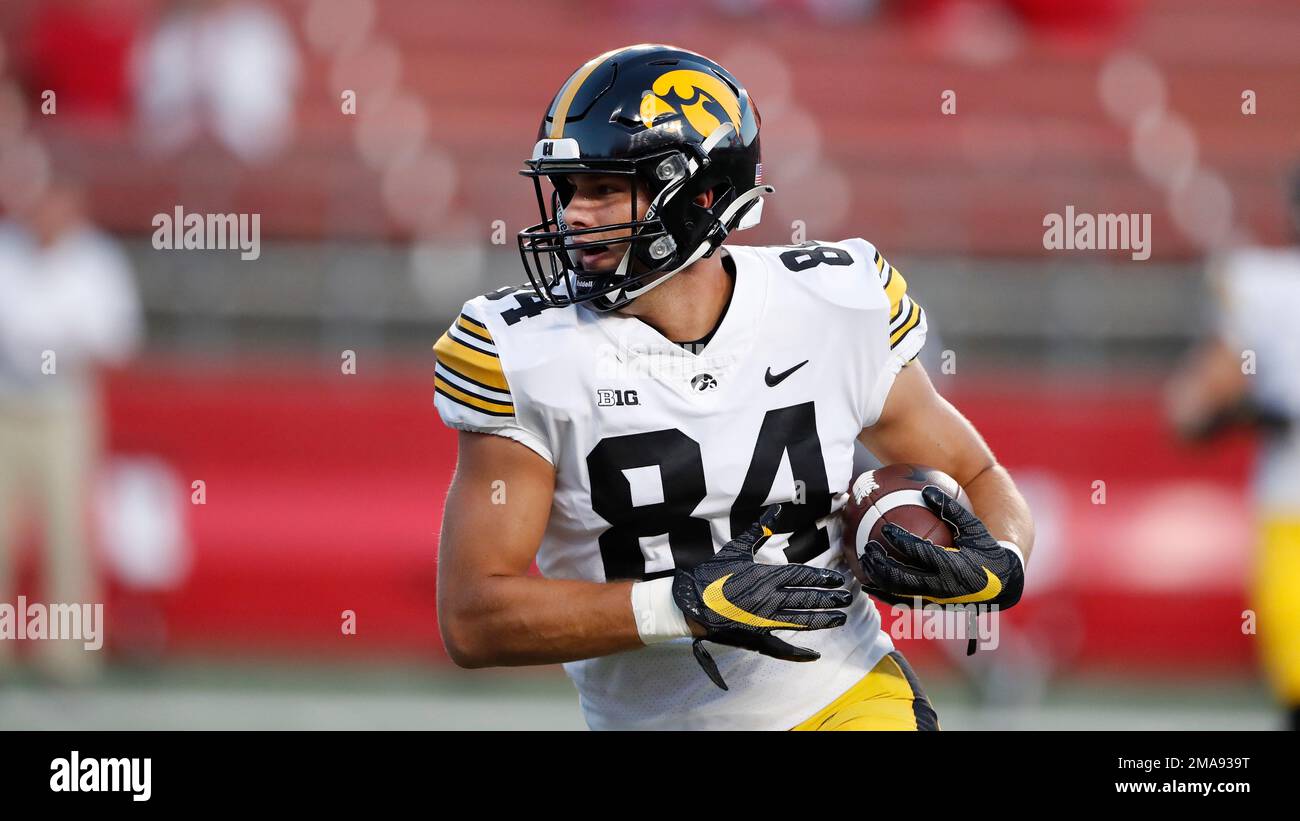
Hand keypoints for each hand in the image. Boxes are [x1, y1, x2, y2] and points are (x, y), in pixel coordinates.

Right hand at [672, 504, 851, 689]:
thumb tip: (776, 511)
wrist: (688, 602)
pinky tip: (815, 653)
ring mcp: (763, 621)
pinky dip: (798, 653)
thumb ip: (759, 530)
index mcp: (764, 576)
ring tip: (840, 618)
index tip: (838, 580)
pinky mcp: (755, 638)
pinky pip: (782, 648)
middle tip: (846, 599)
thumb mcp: (736, 548)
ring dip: (822, 620)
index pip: (802, 576)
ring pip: (801, 622)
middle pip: (807, 599)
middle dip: (829, 599)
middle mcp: (768, 599)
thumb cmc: (711, 573)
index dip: (822, 578)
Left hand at [859, 485, 1023, 608]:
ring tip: (863, 562)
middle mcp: (941, 587)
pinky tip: (868, 582)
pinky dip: (883, 592)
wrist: (1001, 586)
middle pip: (902, 577)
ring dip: (878, 578)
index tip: (886, 528)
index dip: (901, 541)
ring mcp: (934, 600)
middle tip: (868, 547)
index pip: (921, 553)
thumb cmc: (986, 551)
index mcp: (954, 566)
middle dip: (881, 563)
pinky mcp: (930, 606)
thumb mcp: (974, 528)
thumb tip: (927, 489)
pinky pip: (901, 601)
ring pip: (898, 592)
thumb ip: (951, 509)